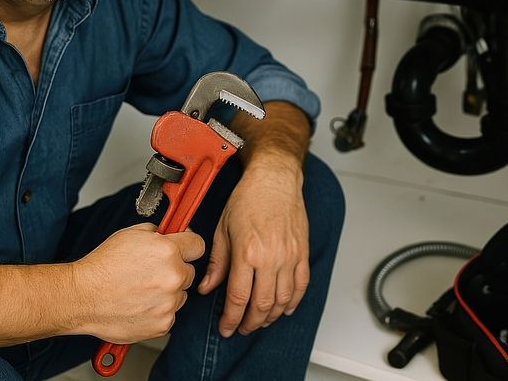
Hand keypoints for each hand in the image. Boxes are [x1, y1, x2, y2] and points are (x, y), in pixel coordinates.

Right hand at [70, 223, 204, 342]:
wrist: (82, 296)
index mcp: (168, 251)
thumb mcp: (130, 234)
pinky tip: (138, 304)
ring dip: (166, 293)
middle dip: (175, 270)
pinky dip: (157, 311)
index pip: (198, 245)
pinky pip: (169, 314)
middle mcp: (173, 277)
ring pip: (180, 295)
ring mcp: (169, 303)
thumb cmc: (102, 266)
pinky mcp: (162, 324)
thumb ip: (157, 233)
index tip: (183, 249)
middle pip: (189, 272)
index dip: (188, 246)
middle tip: (151, 272)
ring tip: (140, 290)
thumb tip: (170, 233)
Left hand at [197, 160, 309, 336]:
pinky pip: (301, 286)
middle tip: (241, 328)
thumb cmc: (248, 198)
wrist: (275, 179)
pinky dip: (293, 302)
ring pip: (282, 300)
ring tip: (259, 321)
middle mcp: (271, 258)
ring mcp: (289, 257)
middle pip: (261, 305)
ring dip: (270, 317)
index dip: (230, 319)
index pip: (238, 298)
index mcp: (247, 252)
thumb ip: (217, 262)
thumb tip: (206, 287)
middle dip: (250, 323)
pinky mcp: (302, 253)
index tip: (226, 328)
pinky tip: (284, 309)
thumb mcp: (222, 229)